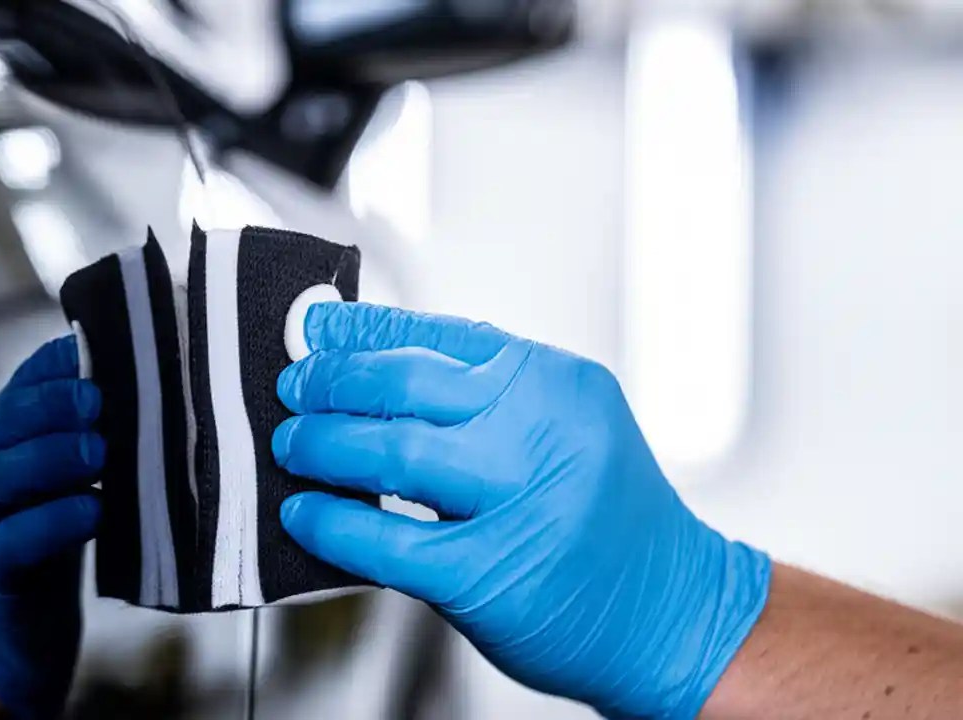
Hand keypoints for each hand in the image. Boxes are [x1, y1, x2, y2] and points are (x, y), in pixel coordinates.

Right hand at [0, 337, 103, 719]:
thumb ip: (102, 431)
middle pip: (8, 422)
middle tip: (97, 400)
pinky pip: (15, 541)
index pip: (22, 386)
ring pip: (4, 476)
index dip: (51, 366)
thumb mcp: (84, 474)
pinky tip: (92, 509)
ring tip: (98, 451)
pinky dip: (53, 522)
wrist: (35, 622)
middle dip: (52, 404)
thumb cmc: (69, 529)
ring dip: (52, 457)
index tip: (89, 351)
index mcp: (11, 438)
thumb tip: (157, 376)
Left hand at [272, 303, 770, 718]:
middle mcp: (544, 433)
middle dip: (334, 382)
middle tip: (295, 387)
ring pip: (393, 450)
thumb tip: (375, 365)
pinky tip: (305, 512)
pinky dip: (333, 521)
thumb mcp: (569, 427)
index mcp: (559, 384)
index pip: (443, 335)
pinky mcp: (489, 575)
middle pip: (408, 384)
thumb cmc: (609, 517)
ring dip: (323, 443)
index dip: (367, 330)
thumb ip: (486, 397)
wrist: (675, 611)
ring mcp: (520, 504)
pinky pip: (387, 539)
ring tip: (293, 442)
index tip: (318, 329)